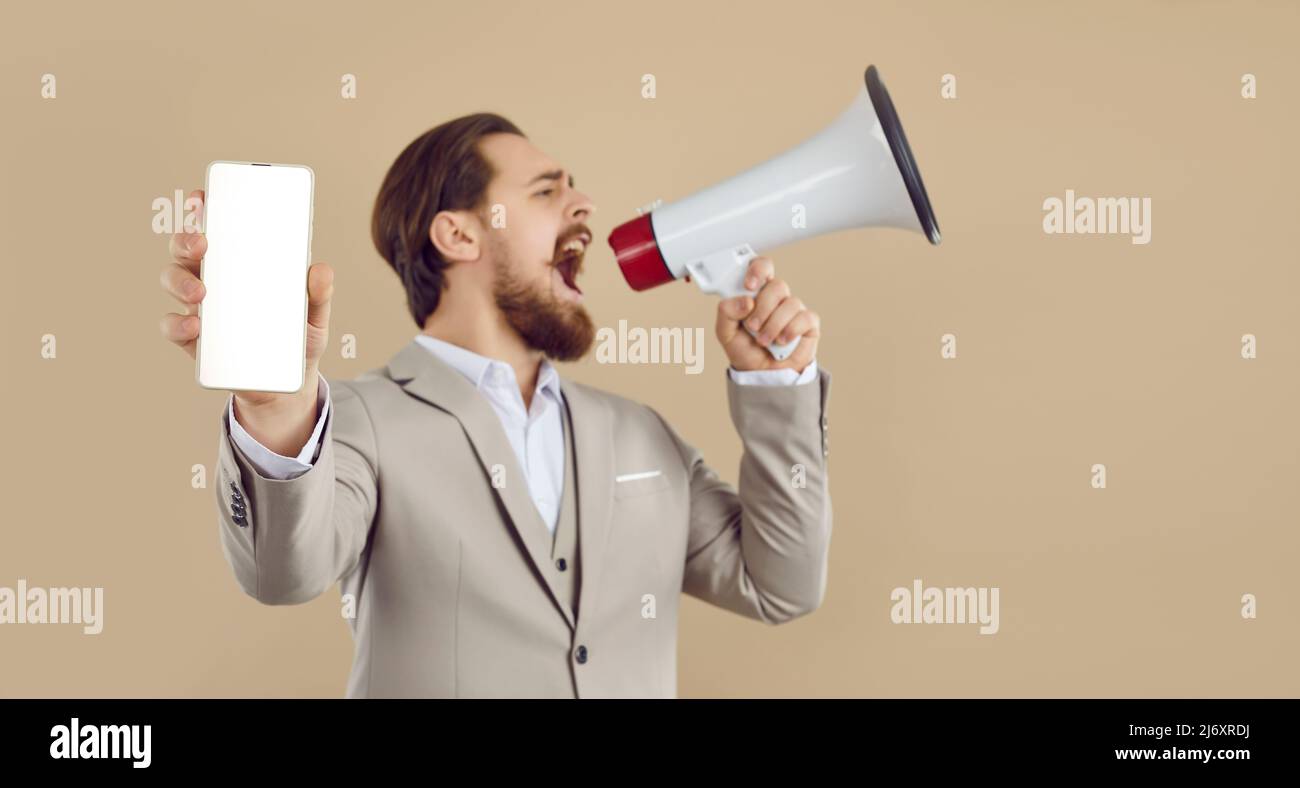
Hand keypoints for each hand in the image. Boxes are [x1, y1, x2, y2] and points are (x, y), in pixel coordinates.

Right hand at [158, 188, 334, 408]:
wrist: (284, 387)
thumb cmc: (297, 339)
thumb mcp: (315, 315)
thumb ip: (320, 293)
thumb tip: (320, 269)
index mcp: (240, 264)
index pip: (217, 229)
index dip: (204, 209)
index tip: (202, 197)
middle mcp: (213, 279)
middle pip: (186, 249)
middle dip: (186, 240)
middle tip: (202, 244)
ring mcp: (199, 307)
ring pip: (172, 281)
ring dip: (179, 281)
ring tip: (200, 294)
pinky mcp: (193, 340)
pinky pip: (172, 326)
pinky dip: (178, 324)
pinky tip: (195, 327)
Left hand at [714, 256, 819, 372]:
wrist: (762, 375)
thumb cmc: (745, 350)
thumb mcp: (725, 333)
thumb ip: (726, 312)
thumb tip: (745, 300)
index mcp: (756, 293)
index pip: (761, 267)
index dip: (757, 270)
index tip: (749, 286)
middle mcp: (776, 298)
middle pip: (777, 285)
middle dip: (762, 309)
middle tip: (752, 326)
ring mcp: (793, 309)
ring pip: (790, 303)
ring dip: (773, 325)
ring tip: (764, 341)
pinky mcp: (808, 323)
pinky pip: (804, 318)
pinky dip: (790, 331)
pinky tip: (781, 341)